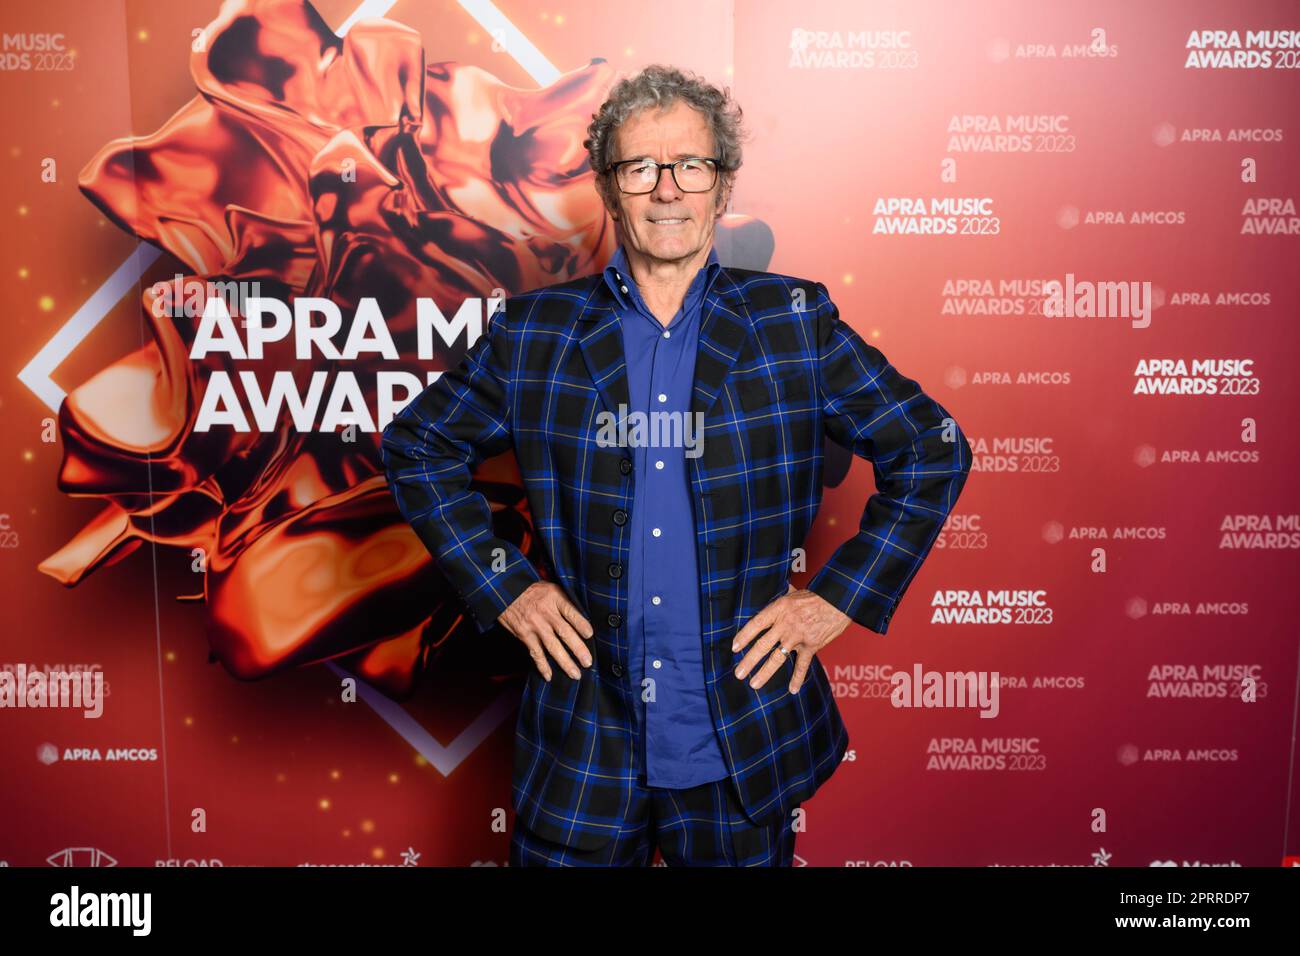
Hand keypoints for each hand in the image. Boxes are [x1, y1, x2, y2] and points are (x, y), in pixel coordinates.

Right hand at [498, 581, 593, 681]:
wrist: (506, 592)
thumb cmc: (532, 591)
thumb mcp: (550, 588)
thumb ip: (564, 601)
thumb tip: (583, 618)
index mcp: (555, 598)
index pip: (571, 612)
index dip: (581, 624)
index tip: (590, 635)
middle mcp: (546, 613)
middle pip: (565, 632)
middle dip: (578, 649)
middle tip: (587, 662)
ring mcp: (535, 625)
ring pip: (552, 646)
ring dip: (565, 662)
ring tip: (575, 673)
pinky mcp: (524, 635)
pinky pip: (535, 653)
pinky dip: (542, 665)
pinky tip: (549, 675)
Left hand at [731, 585, 851, 693]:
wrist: (839, 601)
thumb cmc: (815, 596)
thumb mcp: (792, 594)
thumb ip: (778, 602)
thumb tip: (764, 599)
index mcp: (779, 609)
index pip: (756, 624)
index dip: (744, 636)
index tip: (734, 648)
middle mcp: (786, 624)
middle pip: (763, 645)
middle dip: (749, 661)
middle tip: (738, 674)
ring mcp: (798, 636)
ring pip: (778, 658)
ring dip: (765, 673)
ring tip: (754, 684)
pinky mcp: (812, 645)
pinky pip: (803, 665)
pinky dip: (797, 678)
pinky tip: (792, 690)